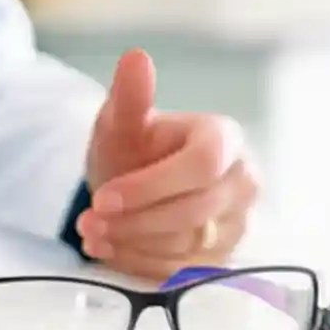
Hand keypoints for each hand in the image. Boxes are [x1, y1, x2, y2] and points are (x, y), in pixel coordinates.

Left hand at [75, 49, 258, 278]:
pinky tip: (107, 249)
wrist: (134, 186)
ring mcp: (238, 223)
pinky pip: (183, 272)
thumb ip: (131, 97)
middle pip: (195, 211)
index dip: (151, 186)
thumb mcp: (122, 123)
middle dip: (134, 220)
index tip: (102, 198)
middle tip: (87, 222)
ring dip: (132, 243)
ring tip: (90, 233)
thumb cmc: (133, 149)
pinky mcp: (222, 259)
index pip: (202, 165)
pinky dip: (139, 263)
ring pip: (187, 245)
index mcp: (225, 139)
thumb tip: (135, 58)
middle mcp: (243, 181)